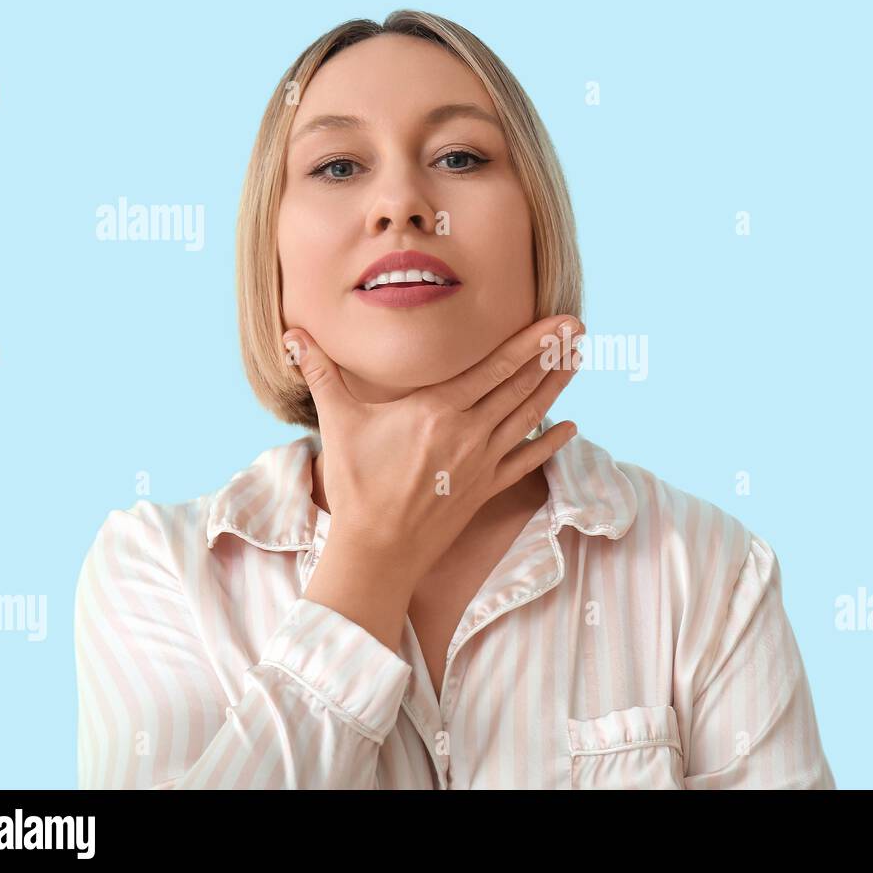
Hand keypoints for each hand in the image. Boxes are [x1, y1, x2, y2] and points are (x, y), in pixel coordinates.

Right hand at [281, 314, 584, 590]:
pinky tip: (570, 428)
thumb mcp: (338, 423)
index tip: (560, 321)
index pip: (496, 367)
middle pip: (520, 387)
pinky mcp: (485, 490)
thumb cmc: (356, 485)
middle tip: (578, 330)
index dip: (532, 342)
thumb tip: (293, 336)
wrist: (376, 551)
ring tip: (577, 361)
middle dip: (552, 356)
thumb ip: (321, 374)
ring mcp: (482, 463)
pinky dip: (550, 444)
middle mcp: (469, 433)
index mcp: (439, 410)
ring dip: (555, 388)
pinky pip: (526, 461)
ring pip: (528, 417)